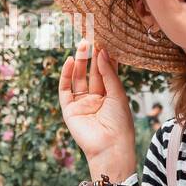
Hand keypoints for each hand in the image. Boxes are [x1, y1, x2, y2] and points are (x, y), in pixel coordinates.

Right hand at [59, 38, 136, 181]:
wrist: (110, 147)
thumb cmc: (120, 123)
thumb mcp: (118, 94)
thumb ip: (109, 73)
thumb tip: (102, 52)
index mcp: (110, 96)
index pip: (106, 72)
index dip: (104, 57)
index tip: (104, 40)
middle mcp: (95, 98)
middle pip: (91, 73)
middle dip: (91, 57)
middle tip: (91, 38)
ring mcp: (81, 103)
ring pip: (78, 78)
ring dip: (79, 62)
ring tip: (82, 45)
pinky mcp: (69, 110)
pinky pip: (65, 90)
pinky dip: (65, 75)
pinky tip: (69, 61)